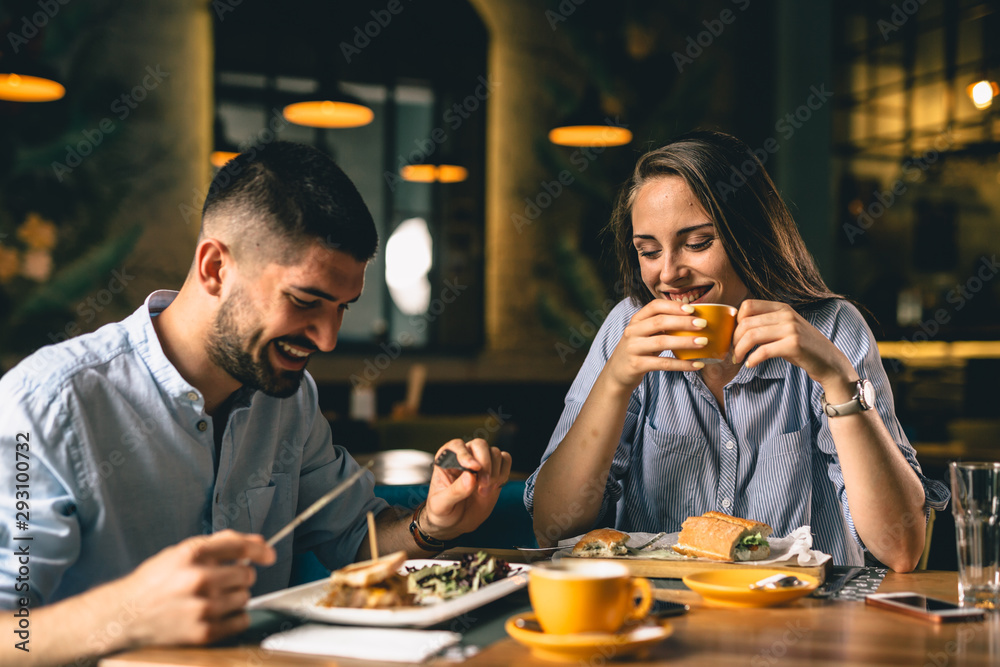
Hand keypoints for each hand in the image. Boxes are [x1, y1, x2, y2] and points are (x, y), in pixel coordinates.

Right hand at [115, 530, 275, 647]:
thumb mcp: (180, 553)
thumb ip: (218, 545)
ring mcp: (202, 607)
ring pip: (245, 597)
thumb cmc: (155, 582)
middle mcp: (198, 579)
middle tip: (223, 581)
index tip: (268, 555)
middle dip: (239, 576)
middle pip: (246, 575)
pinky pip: (241, 621)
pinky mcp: (203, 632)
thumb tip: (257, 545)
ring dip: (235, 597)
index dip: (260, 550)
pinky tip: (218, 614)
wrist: (124, 616)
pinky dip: (235, 617)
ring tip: (213, 598)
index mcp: (192, 554)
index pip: (240, 547)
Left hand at [422, 439, 511, 540]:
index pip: (456, 446)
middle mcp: (464, 457)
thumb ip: (454, 491)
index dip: (466, 454)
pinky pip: (505, 460)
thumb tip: (470, 477)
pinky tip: (495, 486)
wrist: (455, 524)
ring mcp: (481, 463)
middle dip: (485, 464)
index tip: (473, 469)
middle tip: (483, 484)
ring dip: (495, 472)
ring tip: (485, 491)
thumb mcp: (441, 505)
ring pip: (494, 452)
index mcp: (446, 461)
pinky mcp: (494, 471)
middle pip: (479, 445)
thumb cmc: (443, 512)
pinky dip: (504, 472)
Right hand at [605, 299, 708, 391]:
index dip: (674, 306)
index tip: (693, 309)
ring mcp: (633, 348)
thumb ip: (662, 325)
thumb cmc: (639, 350)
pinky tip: (697, 365)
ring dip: (685, 342)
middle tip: (703, 324)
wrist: (617, 373)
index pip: (655, 306)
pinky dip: (682, 364)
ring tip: (703, 342)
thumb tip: (694, 319)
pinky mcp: (636, 365)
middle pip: (659, 322)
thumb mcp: (645, 334)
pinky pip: (663, 364)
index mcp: (637, 320)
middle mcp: (632, 331)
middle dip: (683, 322)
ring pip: (662, 342)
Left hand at [732, 300, 855, 389]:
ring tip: (738, 359)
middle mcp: (786, 315)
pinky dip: (752, 359)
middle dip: (734, 339)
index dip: (736, 322)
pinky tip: (750, 364)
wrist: (829, 362)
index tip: (735, 336)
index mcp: (782, 307)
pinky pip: (763, 351)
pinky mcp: (794, 345)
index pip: (747, 306)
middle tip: (733, 352)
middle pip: (746, 322)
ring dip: (739, 350)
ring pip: (752, 336)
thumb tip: (736, 327)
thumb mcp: (784, 329)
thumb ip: (766, 324)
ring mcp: (791, 329)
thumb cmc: (802, 348)